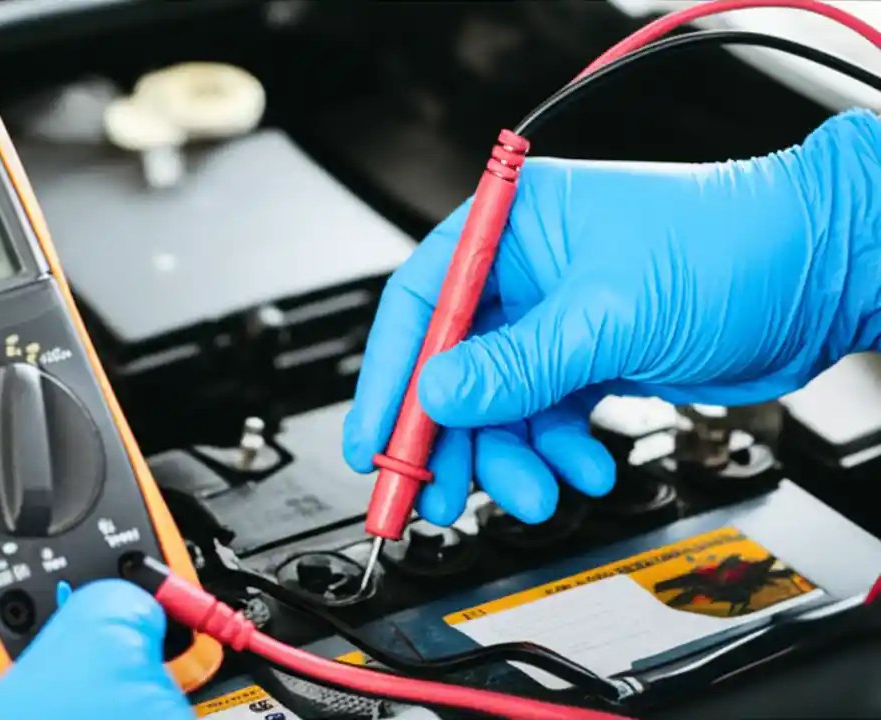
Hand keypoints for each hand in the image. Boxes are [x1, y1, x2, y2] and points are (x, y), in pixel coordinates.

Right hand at [344, 109, 880, 524]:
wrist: (823, 274)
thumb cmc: (731, 246)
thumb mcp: (606, 313)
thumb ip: (515, 364)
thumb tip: (437, 395)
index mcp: (510, 228)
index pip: (422, 305)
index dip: (391, 378)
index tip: (375, 440)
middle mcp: (524, 273)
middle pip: (452, 366)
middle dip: (448, 437)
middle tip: (434, 496)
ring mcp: (556, 321)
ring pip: (499, 404)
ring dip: (509, 457)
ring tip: (532, 494)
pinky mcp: (589, 361)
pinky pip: (545, 417)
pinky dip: (556, 451)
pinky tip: (581, 467)